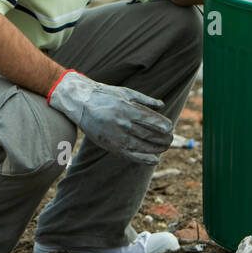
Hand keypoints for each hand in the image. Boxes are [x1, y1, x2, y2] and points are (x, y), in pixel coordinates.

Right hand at [47, 70, 172, 165]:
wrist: (81, 103)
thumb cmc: (105, 95)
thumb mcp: (125, 92)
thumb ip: (145, 100)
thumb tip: (162, 105)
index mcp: (128, 109)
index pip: (152, 120)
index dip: (164, 126)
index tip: (170, 128)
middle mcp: (124, 123)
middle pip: (150, 134)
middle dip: (164, 138)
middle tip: (171, 139)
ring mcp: (117, 136)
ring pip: (143, 146)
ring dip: (157, 148)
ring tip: (165, 147)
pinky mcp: (111, 146)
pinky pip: (131, 155)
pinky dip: (144, 159)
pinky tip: (154, 159)